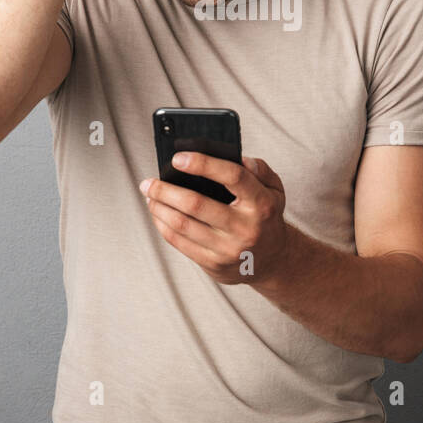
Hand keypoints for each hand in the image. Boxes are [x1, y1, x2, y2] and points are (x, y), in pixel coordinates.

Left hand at [139, 153, 289, 284]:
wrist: (273, 261)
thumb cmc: (266, 216)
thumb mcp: (274, 189)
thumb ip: (259, 169)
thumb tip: (236, 158)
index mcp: (262, 203)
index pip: (232, 176)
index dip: (202, 164)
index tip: (177, 158)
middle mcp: (246, 228)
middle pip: (196, 204)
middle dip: (165, 190)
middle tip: (148, 182)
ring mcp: (229, 249)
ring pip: (183, 225)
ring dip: (159, 208)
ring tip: (149, 195)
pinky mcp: (214, 264)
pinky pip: (180, 243)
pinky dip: (163, 226)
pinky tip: (158, 214)